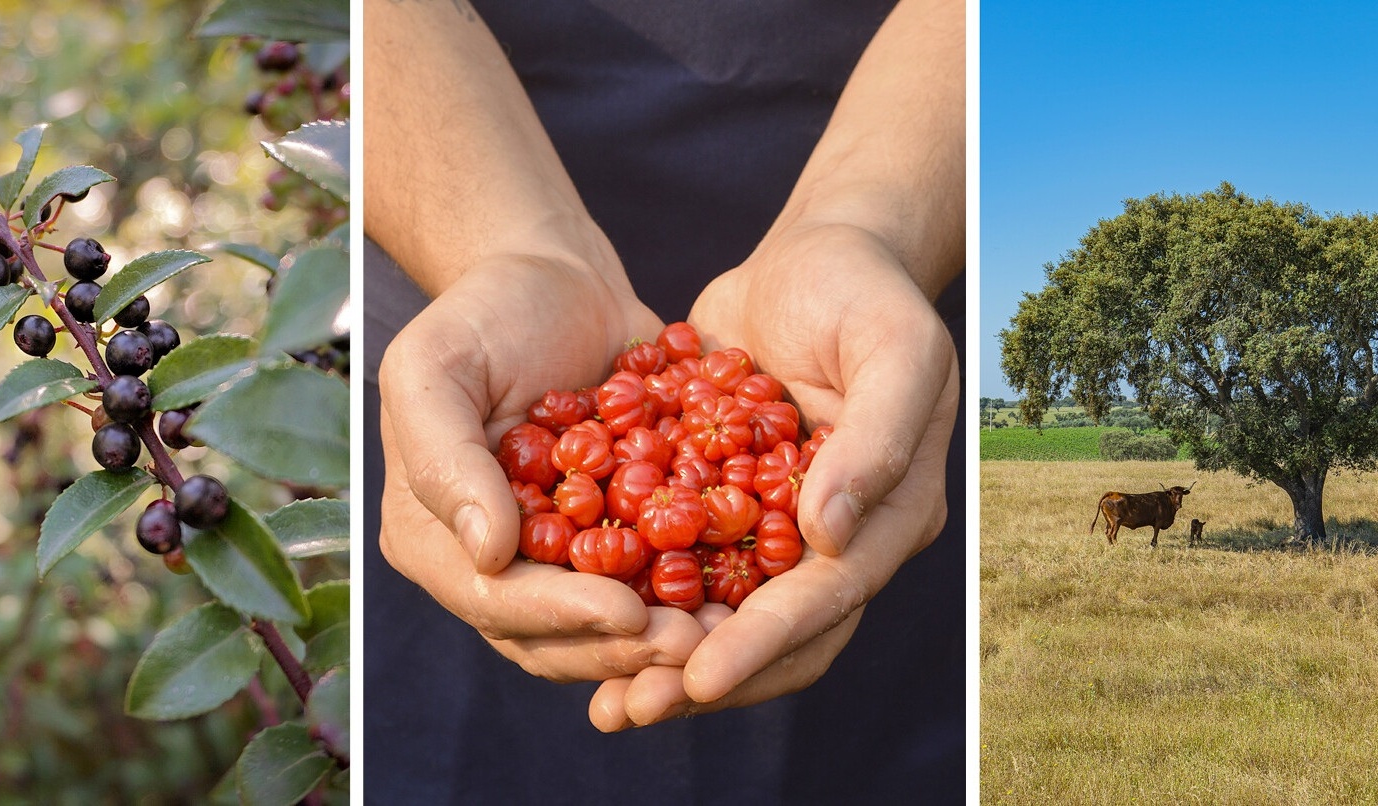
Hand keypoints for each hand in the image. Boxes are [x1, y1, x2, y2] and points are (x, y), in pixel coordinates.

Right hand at [378, 257, 706, 680]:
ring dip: (665, 637)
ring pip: (609, 626)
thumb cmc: (482, 314)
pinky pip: (656, 580)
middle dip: (623, 645)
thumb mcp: (434, 368)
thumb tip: (488, 553)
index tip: (627, 613)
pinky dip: (697, 592)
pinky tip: (749, 593)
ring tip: (727, 631)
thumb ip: (445, 458)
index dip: (561, 615)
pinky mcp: (618, 538)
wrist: (556, 279)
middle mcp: (495, 564)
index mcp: (434, 538)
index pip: (494, 600)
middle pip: (556, 635)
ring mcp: (559, 557)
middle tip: (696, 644)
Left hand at [588, 223, 958, 728]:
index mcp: (888, 516)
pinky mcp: (728, 502)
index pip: (825, 599)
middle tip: (628, 709)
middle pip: (774, 635)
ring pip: (723, 615)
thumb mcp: (895, 348)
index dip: (762, 644)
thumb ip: (877, 439)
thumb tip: (827, 537)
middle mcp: (837, 538)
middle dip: (703, 675)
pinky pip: (685, 566)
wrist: (819, 253)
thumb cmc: (863, 290)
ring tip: (602, 699)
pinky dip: (641, 598)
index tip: (696, 678)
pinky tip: (580, 617)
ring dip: (665, 658)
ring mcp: (782, 527)